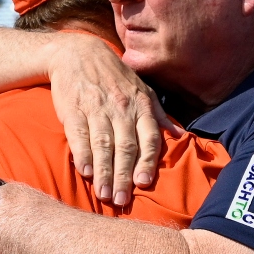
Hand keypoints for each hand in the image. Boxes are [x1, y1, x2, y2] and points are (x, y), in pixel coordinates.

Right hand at [45, 34, 177, 206]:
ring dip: (104, 172)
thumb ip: (159, 114)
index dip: (147, 161)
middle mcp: (120, 108)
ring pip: (103, 144)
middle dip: (123, 176)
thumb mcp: (141, 88)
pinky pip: (79, 135)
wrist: (77, 52)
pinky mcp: (73, 109)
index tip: (144, 183)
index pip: (148, 138)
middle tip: (121, 200)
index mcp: (140, 105)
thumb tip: (179, 136)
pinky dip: (83, 154)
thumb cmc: (113, 75)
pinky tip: (85, 172)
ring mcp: (96, 109)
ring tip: (104, 194)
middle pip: (125, 147)